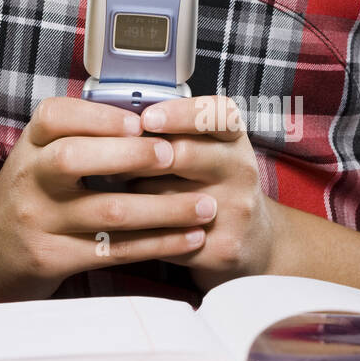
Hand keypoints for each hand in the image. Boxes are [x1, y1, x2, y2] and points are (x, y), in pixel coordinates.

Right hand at [0, 96, 219, 303]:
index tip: (142, 120)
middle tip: (178, 155)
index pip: (56, 117)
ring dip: (163, 208)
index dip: (100, 117)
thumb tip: (148, 116)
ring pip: (107, 211)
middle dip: (133, 156)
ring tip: (205, 205)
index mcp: (30, 145)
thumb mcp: (39, 155)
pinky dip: (157, 244)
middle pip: (76, 158)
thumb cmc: (31, 193)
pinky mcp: (52, 258)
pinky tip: (187, 238)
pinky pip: (114, 250)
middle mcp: (29, 178)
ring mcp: (38, 220)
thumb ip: (80, 135)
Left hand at [124, 94, 279, 291]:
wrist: (250, 238)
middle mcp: (241, 170)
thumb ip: (173, 131)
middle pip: (184, 154)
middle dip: (139, 156)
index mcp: (234, 138)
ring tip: (118, 188)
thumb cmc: (211, 181)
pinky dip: (142, 226)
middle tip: (109, 157)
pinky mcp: (223, 246)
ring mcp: (236, 210)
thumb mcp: (205, 147)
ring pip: (167, 196)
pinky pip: (168, 234)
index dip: (180, 114)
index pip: (216, 114)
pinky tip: (130, 220)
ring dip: (134, 191)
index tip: (147, 118)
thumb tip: (118, 121)